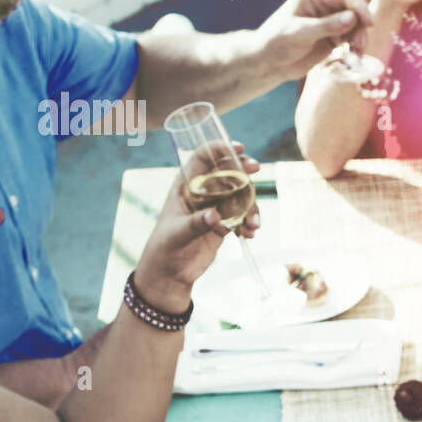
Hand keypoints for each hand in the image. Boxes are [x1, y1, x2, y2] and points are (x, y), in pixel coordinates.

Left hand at [132, 141, 260, 311]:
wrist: (171, 273)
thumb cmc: (165, 248)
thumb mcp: (178, 234)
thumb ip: (196, 223)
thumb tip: (216, 215)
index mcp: (186, 186)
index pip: (202, 158)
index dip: (219, 149)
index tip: (238, 148)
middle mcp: (202, 192)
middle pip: (227, 171)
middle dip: (243, 169)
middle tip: (256, 170)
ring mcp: (215, 207)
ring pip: (240, 194)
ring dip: (251, 205)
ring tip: (253, 225)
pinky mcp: (224, 222)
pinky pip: (243, 215)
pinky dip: (250, 222)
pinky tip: (249, 235)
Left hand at [257, 0, 373, 82]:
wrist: (269, 62)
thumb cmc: (277, 42)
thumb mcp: (300, 33)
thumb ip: (327, 26)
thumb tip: (352, 18)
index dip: (359, 8)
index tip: (369, 24)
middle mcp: (326, 3)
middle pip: (355, 9)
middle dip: (361, 26)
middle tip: (359, 45)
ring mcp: (331, 19)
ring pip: (356, 24)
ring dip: (359, 38)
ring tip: (355, 55)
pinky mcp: (335, 35)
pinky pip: (352, 37)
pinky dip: (355, 47)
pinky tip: (352, 57)